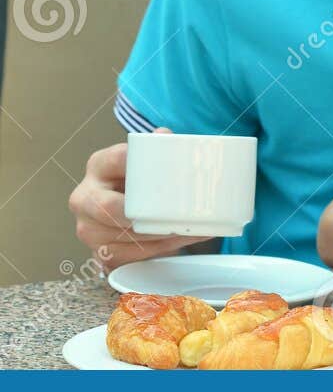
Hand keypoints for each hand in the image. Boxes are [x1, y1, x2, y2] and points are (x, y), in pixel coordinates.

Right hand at [68, 128, 207, 268]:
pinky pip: (129, 255)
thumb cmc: (139, 180)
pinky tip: (179, 239)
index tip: (163, 173)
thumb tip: (164, 136)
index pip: (118, 160)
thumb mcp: (145, 160)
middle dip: (141, 213)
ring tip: (187, 226)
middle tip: (172, 212)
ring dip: (158, 234)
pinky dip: (158, 249)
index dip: (140, 166)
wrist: (128, 208)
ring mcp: (87, 228)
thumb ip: (157, 145)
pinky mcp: (99, 252)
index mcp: (99, 165)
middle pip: (108, 207)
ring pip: (122, 235)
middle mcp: (85, 197)